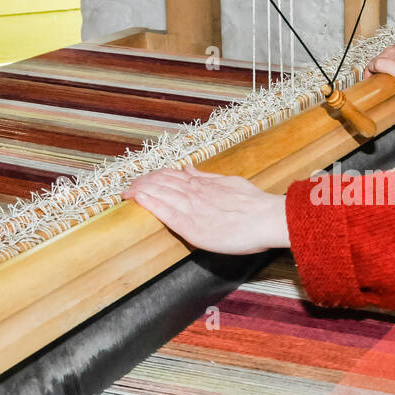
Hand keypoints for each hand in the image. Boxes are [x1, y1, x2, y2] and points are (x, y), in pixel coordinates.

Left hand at [122, 165, 289, 254]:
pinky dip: (148, 203)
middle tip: (128, 188)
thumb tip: (189, 168)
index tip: (141, 180)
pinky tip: (136, 200)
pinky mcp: (191, 225)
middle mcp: (194, 192)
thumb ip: (207, 177)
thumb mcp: (230, 182)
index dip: (152, 177)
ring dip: (140, 191)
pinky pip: (164, 211)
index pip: (170, 175)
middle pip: (160, 182)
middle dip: (141, 183)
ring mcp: (192, 207)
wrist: (268, 219)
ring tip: (127, 193)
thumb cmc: (255, 205)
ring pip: (158, 192)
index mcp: (203, 183)